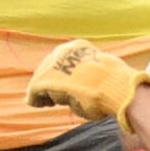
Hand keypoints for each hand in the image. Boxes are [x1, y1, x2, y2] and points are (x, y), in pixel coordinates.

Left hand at [28, 38, 143, 125]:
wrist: (111, 85)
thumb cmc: (114, 83)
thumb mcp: (105, 71)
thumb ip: (92, 73)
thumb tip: (91, 84)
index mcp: (79, 47)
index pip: (63, 59)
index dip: (61, 73)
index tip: (65, 86)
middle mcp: (63, 51)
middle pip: (49, 67)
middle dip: (49, 82)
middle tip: (51, 98)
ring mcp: (52, 64)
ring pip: (42, 78)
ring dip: (45, 92)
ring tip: (49, 103)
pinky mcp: (44, 79)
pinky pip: (35, 90)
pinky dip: (35, 98)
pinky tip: (36, 104)